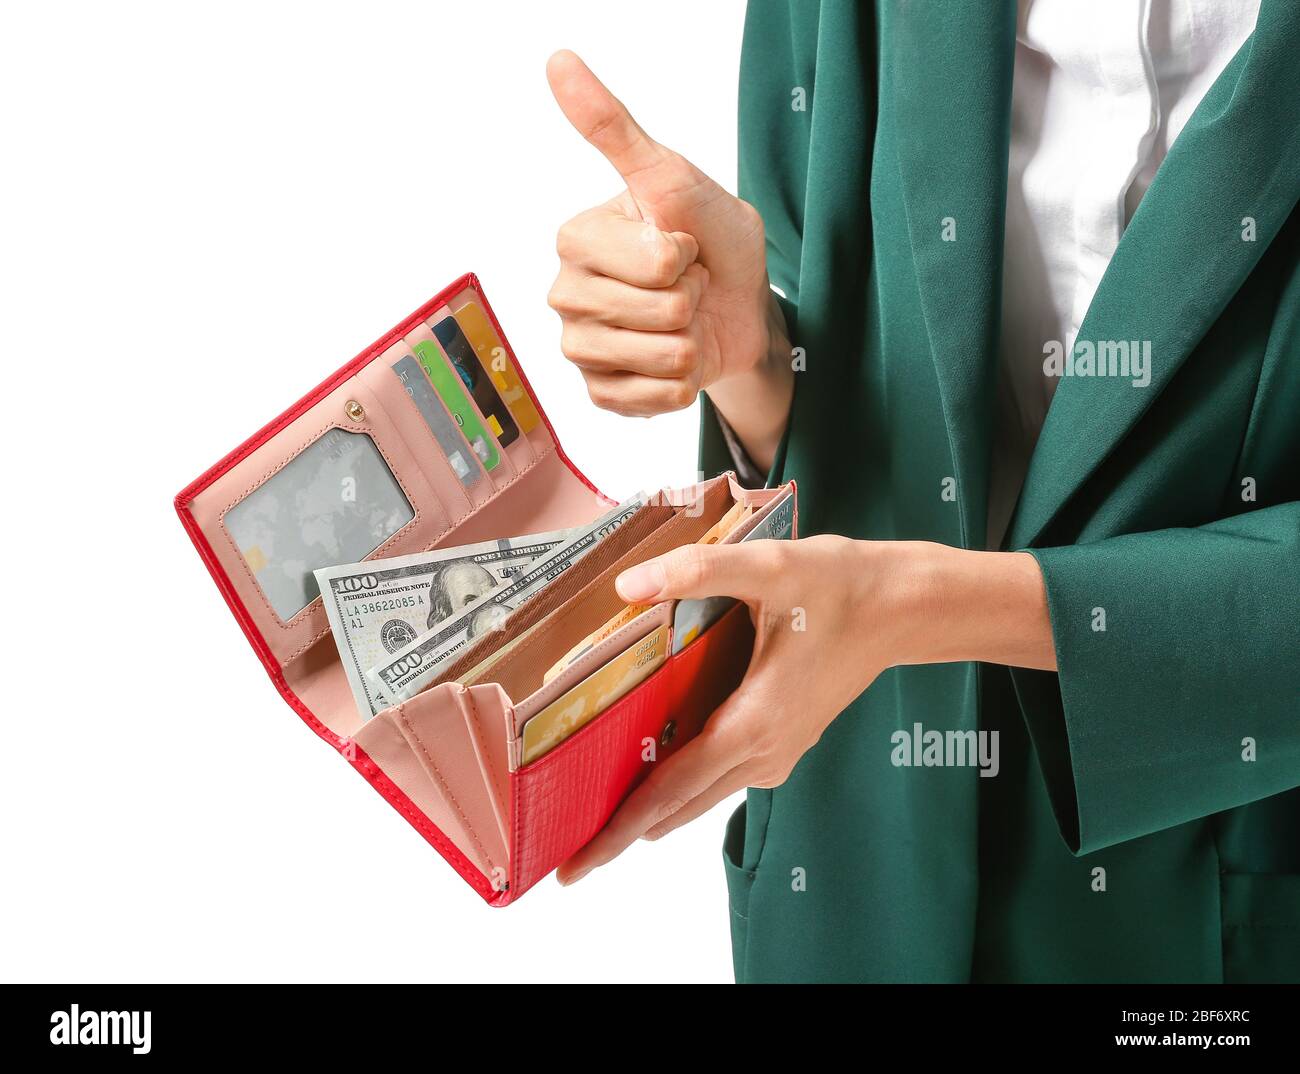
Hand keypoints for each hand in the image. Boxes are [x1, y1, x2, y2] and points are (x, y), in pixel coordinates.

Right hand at [545, 50, 778, 418]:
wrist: (737, 302)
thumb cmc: (707, 234)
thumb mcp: (671, 176)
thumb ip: (613, 127)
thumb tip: (558, 60)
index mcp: (575, 240)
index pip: (652, 263)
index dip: (686, 256)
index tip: (681, 244)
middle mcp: (566, 294)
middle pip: (660, 313)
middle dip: (693, 299)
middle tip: (686, 284)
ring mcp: (580, 349)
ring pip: (660, 359)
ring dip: (692, 341)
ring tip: (683, 320)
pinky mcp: (600, 394)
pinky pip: (651, 400)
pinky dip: (680, 385)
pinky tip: (675, 361)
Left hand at [556, 537, 1054, 884]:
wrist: (903, 607)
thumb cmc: (842, 588)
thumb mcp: (770, 567)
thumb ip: (697, 573)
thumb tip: (629, 587)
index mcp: (754, 723)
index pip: (671, 790)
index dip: (619, 829)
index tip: (577, 865)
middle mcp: (763, 752)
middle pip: (677, 807)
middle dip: (621, 833)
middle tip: (568, 858)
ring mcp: (774, 753)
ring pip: (697, 794)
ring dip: (648, 809)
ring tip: (595, 822)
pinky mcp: (780, 741)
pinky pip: (717, 774)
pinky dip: (678, 784)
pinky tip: (648, 770)